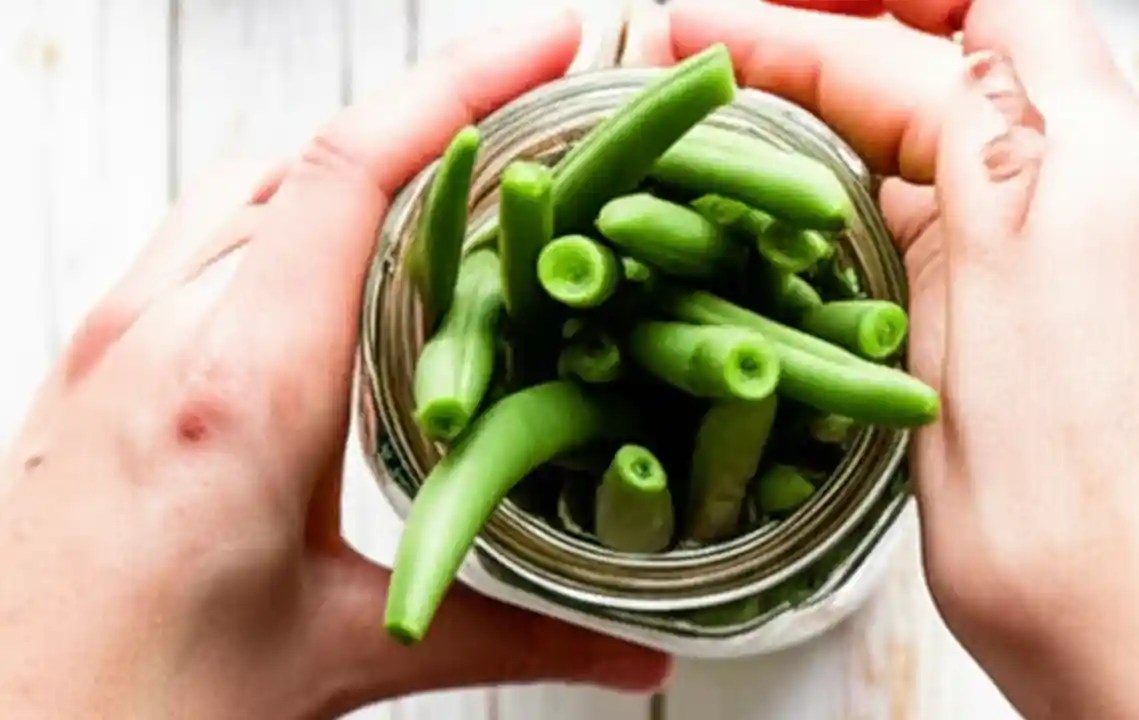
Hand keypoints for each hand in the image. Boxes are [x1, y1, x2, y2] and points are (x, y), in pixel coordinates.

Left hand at [0, 12, 666, 718]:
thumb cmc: (133, 702)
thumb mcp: (339, 653)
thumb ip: (508, 632)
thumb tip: (632, 659)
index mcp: (242, 387)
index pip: (356, 172)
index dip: (463, 84)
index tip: (549, 41)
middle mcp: (163, 331)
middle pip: (309, 158)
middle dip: (430, 120)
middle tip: (535, 133)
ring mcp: (115, 336)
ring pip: (251, 187)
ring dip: (357, 169)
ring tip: (452, 202)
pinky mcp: (96, 360)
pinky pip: (205, 238)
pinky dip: (290, 220)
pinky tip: (342, 286)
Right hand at [659, 0, 1138, 715]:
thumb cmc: (1077, 530)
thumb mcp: (984, 327)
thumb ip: (965, 180)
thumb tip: (919, 76)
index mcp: (1090, 177)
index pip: (925, 49)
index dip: (799, 28)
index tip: (702, 29)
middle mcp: (1113, 189)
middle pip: (977, 40)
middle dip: (854, 22)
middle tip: (746, 31)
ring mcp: (1105, 244)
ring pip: (981, 113)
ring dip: (877, 81)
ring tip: (767, 95)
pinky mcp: (1082, 304)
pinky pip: (990, 193)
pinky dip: (907, 163)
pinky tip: (843, 191)